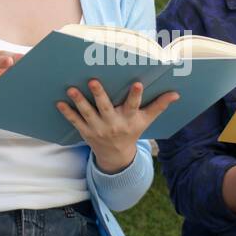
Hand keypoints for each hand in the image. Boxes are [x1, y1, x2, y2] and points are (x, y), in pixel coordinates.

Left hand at [56, 79, 179, 173]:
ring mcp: (98, 128)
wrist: (116, 155)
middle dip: (99, 95)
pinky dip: (67, 113)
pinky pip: (75, 122)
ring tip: (71, 89)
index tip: (137, 83)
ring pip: (87, 114)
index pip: (134, 106)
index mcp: (129, 119)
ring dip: (79, 102)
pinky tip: (59, 103)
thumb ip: (159, 105)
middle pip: (106, 108)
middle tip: (92, 81)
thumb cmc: (132, 131)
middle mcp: (113, 124)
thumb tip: (176, 94)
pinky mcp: (86, 131)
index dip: (135, 95)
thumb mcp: (146, 120)